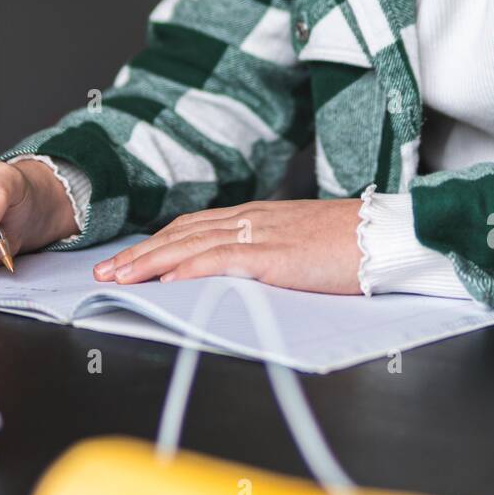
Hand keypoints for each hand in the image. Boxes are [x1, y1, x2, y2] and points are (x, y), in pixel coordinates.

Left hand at [93, 199, 363, 293]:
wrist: (388, 235)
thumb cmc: (354, 245)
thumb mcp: (302, 244)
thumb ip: (270, 252)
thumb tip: (244, 273)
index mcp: (259, 216)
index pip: (195, 226)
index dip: (158, 241)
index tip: (129, 257)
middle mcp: (253, 219)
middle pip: (183, 232)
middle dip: (140, 253)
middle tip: (105, 271)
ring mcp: (262, 234)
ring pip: (192, 244)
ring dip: (150, 261)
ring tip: (120, 277)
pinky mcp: (274, 255)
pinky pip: (222, 259)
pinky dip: (189, 267)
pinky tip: (166, 279)